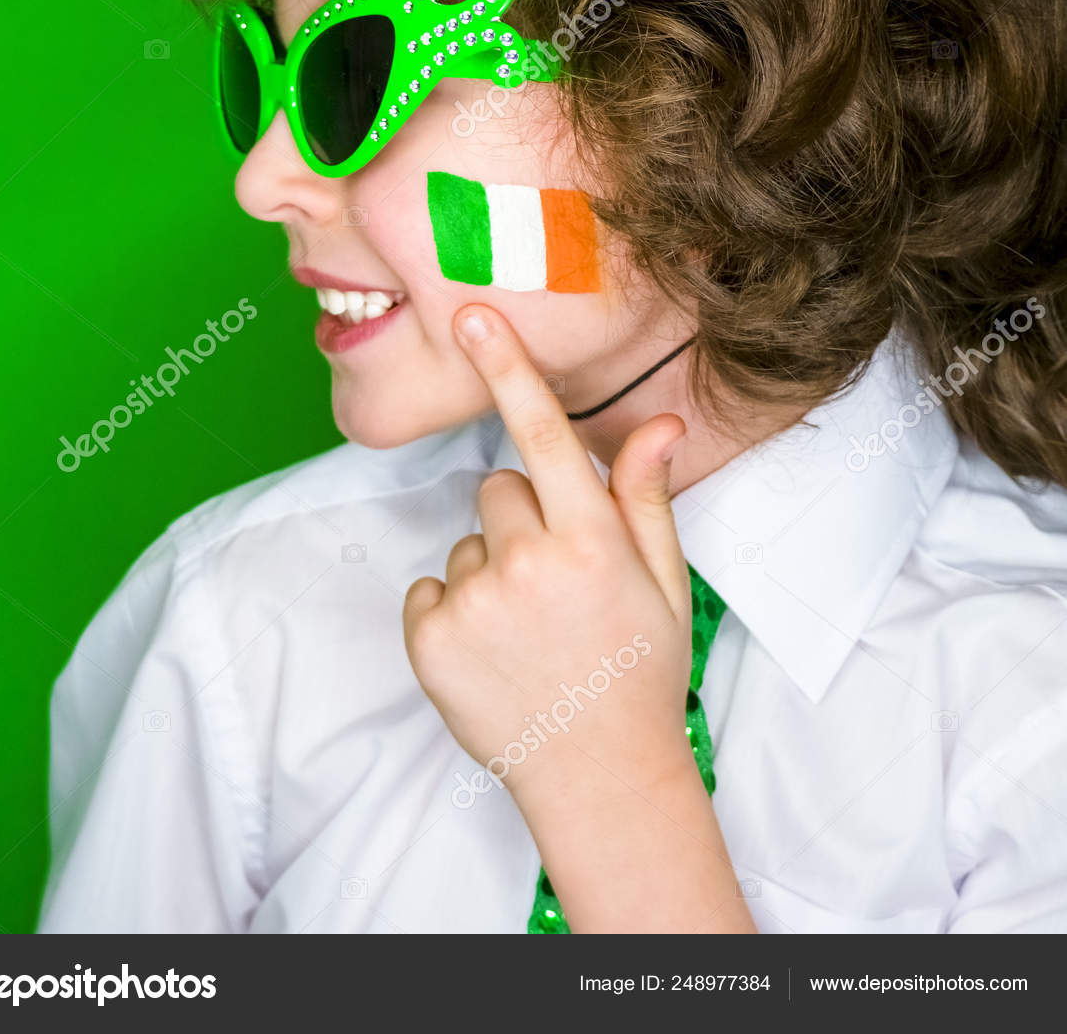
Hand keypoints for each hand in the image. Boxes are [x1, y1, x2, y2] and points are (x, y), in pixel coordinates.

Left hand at [402, 301, 698, 817]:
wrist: (599, 780)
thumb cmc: (638, 672)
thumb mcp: (662, 581)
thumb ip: (645, 497)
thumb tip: (660, 425)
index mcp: (590, 540)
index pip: (541, 433)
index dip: (507, 366)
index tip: (472, 313)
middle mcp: (528, 563)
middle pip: (499, 487)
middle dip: (523, 518)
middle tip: (557, 581)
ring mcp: (474, 604)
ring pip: (466, 540)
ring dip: (490, 569)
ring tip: (529, 629)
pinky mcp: (429, 641)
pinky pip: (429, 590)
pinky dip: (452, 613)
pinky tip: (493, 651)